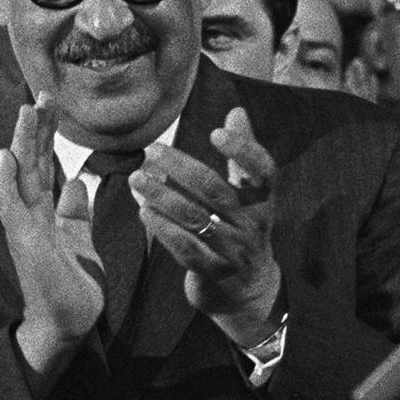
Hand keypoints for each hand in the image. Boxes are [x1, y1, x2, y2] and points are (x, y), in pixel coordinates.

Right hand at [0, 98, 103, 375]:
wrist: (69, 323)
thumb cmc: (72, 285)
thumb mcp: (80, 239)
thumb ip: (76, 212)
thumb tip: (77, 182)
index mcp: (44, 212)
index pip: (43, 163)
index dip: (46, 133)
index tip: (50, 102)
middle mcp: (30, 214)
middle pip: (31, 162)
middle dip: (36, 127)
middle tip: (42, 93)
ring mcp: (25, 227)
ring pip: (20, 176)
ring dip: (21, 144)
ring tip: (25, 111)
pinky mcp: (25, 243)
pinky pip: (12, 208)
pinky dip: (6, 183)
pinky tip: (5, 159)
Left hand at [133, 108, 283, 347]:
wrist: (249, 288)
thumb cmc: (243, 228)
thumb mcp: (251, 195)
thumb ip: (242, 153)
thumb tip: (236, 111)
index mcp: (263, 201)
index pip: (262, 171)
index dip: (242, 150)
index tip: (215, 133)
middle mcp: (252, 225)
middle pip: (215, 191)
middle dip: (181, 168)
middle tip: (151, 150)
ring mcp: (233, 250)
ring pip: (195, 218)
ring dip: (162, 196)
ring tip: (136, 179)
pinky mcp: (213, 271)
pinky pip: (185, 248)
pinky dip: (163, 229)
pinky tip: (144, 212)